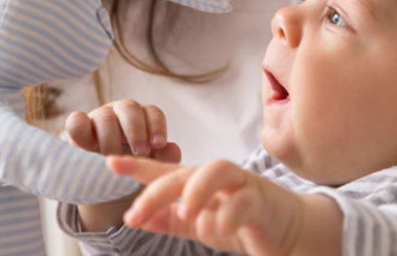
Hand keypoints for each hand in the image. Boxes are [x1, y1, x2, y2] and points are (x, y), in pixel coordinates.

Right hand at [65, 100, 180, 232]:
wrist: (107, 187)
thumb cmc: (135, 173)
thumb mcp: (150, 167)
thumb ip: (163, 159)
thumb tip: (173, 149)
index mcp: (143, 119)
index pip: (152, 113)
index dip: (156, 126)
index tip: (159, 144)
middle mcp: (121, 113)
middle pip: (130, 109)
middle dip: (136, 130)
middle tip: (141, 152)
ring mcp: (99, 118)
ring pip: (105, 116)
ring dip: (111, 137)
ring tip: (113, 158)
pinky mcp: (78, 128)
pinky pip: (76, 121)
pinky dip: (79, 127)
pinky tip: (87, 145)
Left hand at [111, 156, 337, 255]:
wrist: (287, 233)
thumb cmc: (242, 223)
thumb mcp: (200, 224)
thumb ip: (170, 221)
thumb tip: (137, 218)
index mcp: (200, 183)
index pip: (164, 170)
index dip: (137, 165)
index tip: (109, 163)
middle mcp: (218, 178)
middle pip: (184, 171)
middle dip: (157, 190)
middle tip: (134, 215)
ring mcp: (242, 185)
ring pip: (218, 170)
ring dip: (197, 190)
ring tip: (184, 214)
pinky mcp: (263, 202)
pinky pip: (244, 202)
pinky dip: (228, 215)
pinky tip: (216, 229)